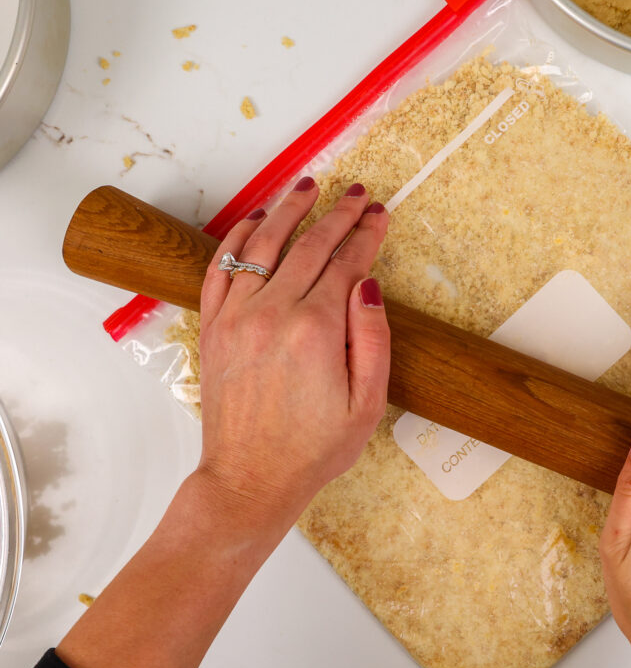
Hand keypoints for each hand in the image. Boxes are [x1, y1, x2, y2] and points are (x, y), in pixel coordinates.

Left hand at [197, 178, 390, 517]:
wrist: (249, 481)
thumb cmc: (312, 450)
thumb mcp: (367, 404)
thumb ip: (372, 338)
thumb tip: (368, 283)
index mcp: (314, 331)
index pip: (346, 264)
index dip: (366, 235)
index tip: (378, 215)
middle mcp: (271, 314)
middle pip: (309, 246)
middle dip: (337, 214)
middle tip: (356, 194)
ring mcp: (237, 318)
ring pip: (262, 245)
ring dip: (287, 210)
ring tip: (307, 186)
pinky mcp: (214, 328)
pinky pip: (221, 268)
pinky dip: (236, 238)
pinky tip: (253, 221)